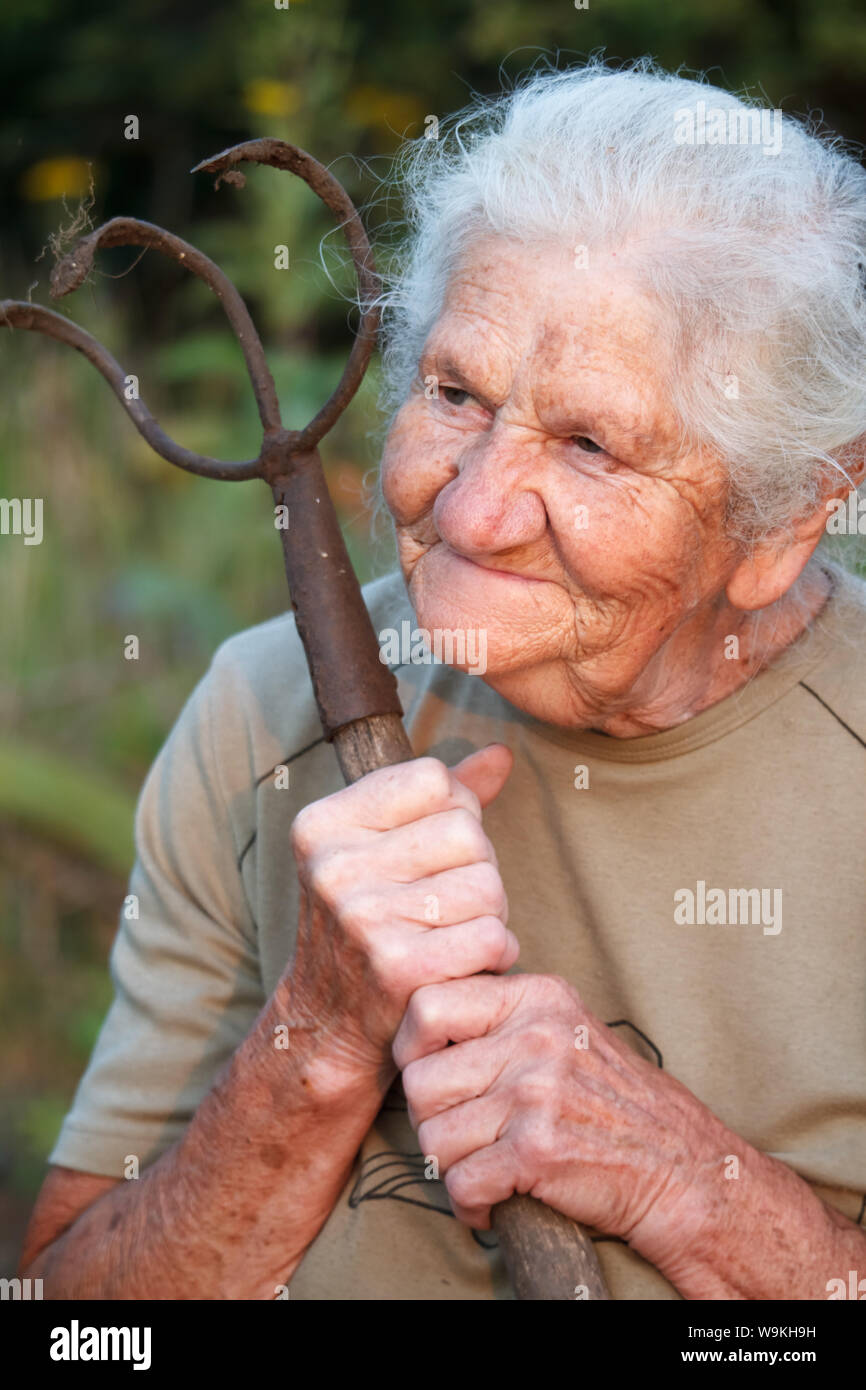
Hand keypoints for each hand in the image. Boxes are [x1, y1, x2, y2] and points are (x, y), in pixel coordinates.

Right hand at [285, 746, 518, 1084]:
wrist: (328, 1023)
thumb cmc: (367, 922)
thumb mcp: (381, 848)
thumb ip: (442, 796)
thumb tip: (502, 753)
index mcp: (324, 823)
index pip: (435, 780)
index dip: (454, 814)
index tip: (430, 854)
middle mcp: (334, 865)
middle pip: (467, 831)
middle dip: (477, 866)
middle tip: (449, 902)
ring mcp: (362, 917)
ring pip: (489, 884)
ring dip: (490, 913)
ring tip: (455, 932)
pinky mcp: (398, 967)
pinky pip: (493, 936)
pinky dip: (496, 952)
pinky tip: (466, 963)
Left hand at [395, 972, 727, 1261]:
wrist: (681, 1168)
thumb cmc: (612, 1103)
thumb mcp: (564, 1028)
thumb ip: (501, 1017)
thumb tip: (418, 1023)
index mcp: (537, 996)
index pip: (427, 1004)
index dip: (412, 1047)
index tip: (429, 1073)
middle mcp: (536, 1036)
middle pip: (420, 1081)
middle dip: (431, 1119)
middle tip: (463, 1135)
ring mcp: (537, 1092)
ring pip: (433, 1137)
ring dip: (450, 1167)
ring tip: (484, 1167)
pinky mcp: (538, 1150)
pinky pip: (461, 1183)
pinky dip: (470, 1206)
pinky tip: (494, 1201)